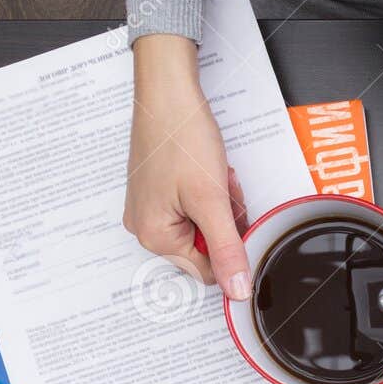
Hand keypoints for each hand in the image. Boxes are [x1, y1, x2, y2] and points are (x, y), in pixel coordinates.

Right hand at [122, 34, 250, 298]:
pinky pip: (196, 205)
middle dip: (224, 218)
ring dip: (220, 202)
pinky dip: (211, 190)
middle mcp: (146, 227)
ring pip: (205, 223)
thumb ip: (227, 250)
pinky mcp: (160, 190)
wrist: (168, 92)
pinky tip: (210, 170)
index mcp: (154, 237)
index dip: (230, 246)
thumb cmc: (181, 137)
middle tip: (222, 189)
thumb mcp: (212, 200)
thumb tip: (237, 291)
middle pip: (207, 245)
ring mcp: (151, 207)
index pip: (207, 271)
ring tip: (215, 175)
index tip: (235, 217)